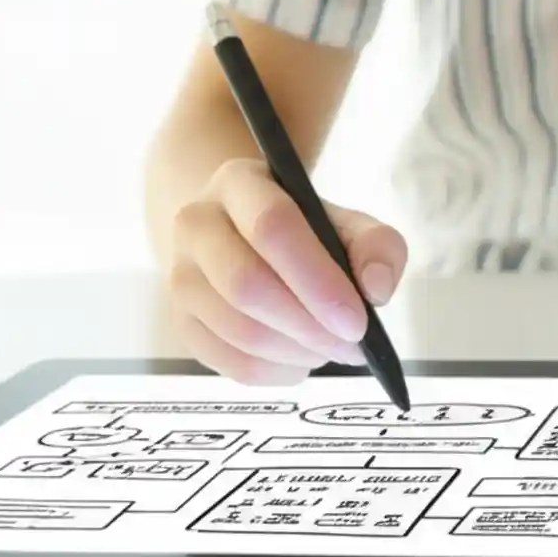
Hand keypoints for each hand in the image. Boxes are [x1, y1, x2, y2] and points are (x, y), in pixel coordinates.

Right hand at [166, 159, 407, 384]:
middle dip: (310, 326)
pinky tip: (301, 360)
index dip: (317, 280)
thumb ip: (377, 245)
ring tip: (330, 350)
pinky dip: (277, 373)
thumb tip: (376, 288)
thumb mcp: (345, 222)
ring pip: (239, 331)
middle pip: (247, 285)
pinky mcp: (182, 322)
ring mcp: (181, 276)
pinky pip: (230, 364)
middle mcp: (196, 225)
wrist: (241, 236)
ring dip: (297, 353)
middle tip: (351, 345)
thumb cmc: (302, 231)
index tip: (357, 321)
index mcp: (238, 184)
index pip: (272, 226)